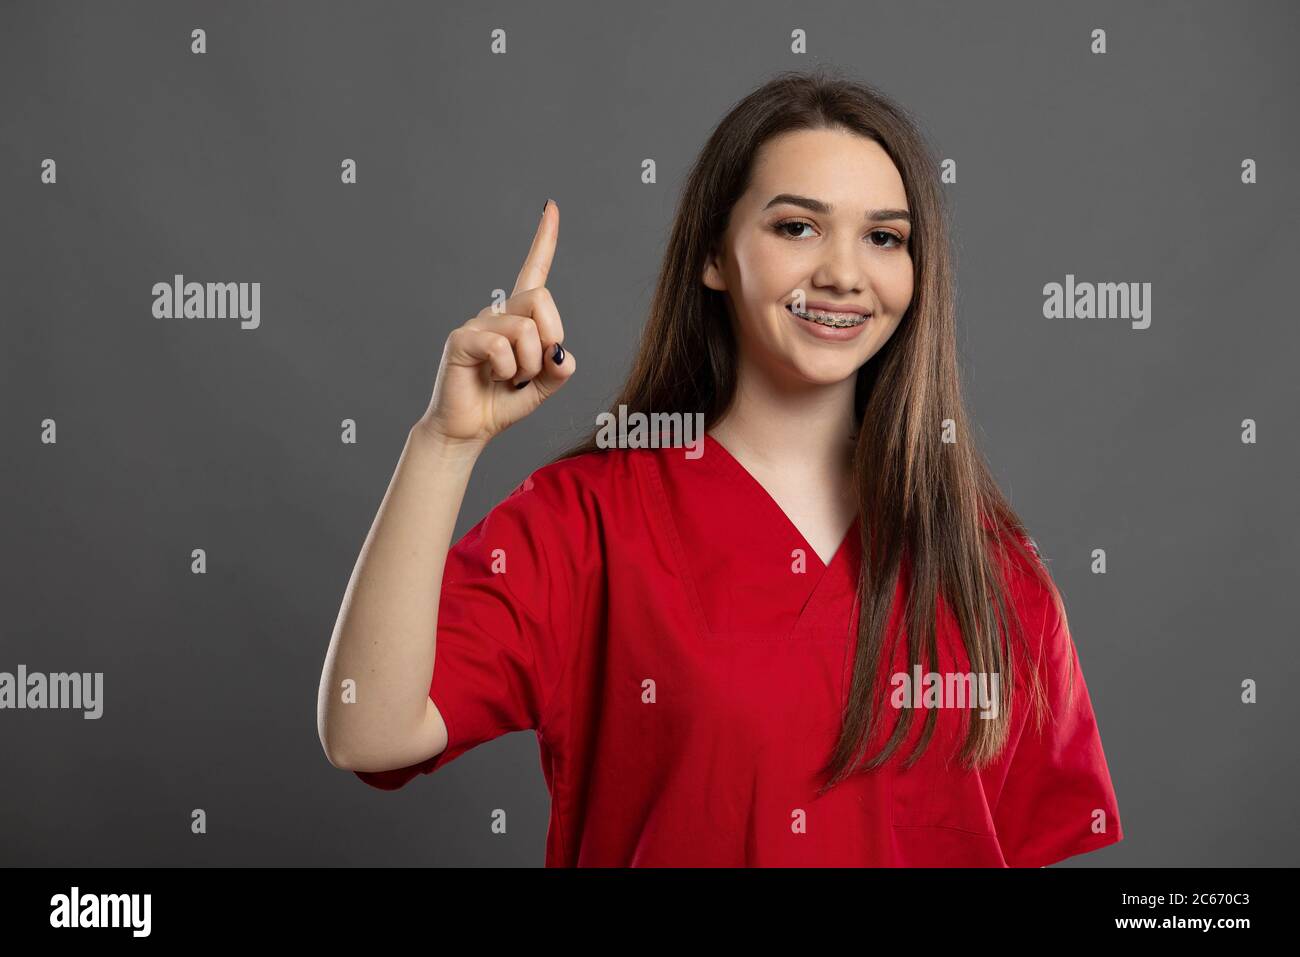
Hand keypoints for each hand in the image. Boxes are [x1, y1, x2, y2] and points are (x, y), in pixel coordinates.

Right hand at [416, 200, 574, 446]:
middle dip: (550, 338)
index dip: (544, 239)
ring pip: (525, 329)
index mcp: (519, 317)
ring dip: (527, 364)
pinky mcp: (461, 339)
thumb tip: (561, 353)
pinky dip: (506, 371)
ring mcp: (477, 323)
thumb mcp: (542, 386)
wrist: (468, 429)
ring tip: (507, 379)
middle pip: (541, 298)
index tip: (551, 206)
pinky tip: (491, 378)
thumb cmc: (502, 402)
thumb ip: (559, 368)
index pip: (534, 271)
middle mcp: (497, 312)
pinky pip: (501, 346)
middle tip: (531, 369)